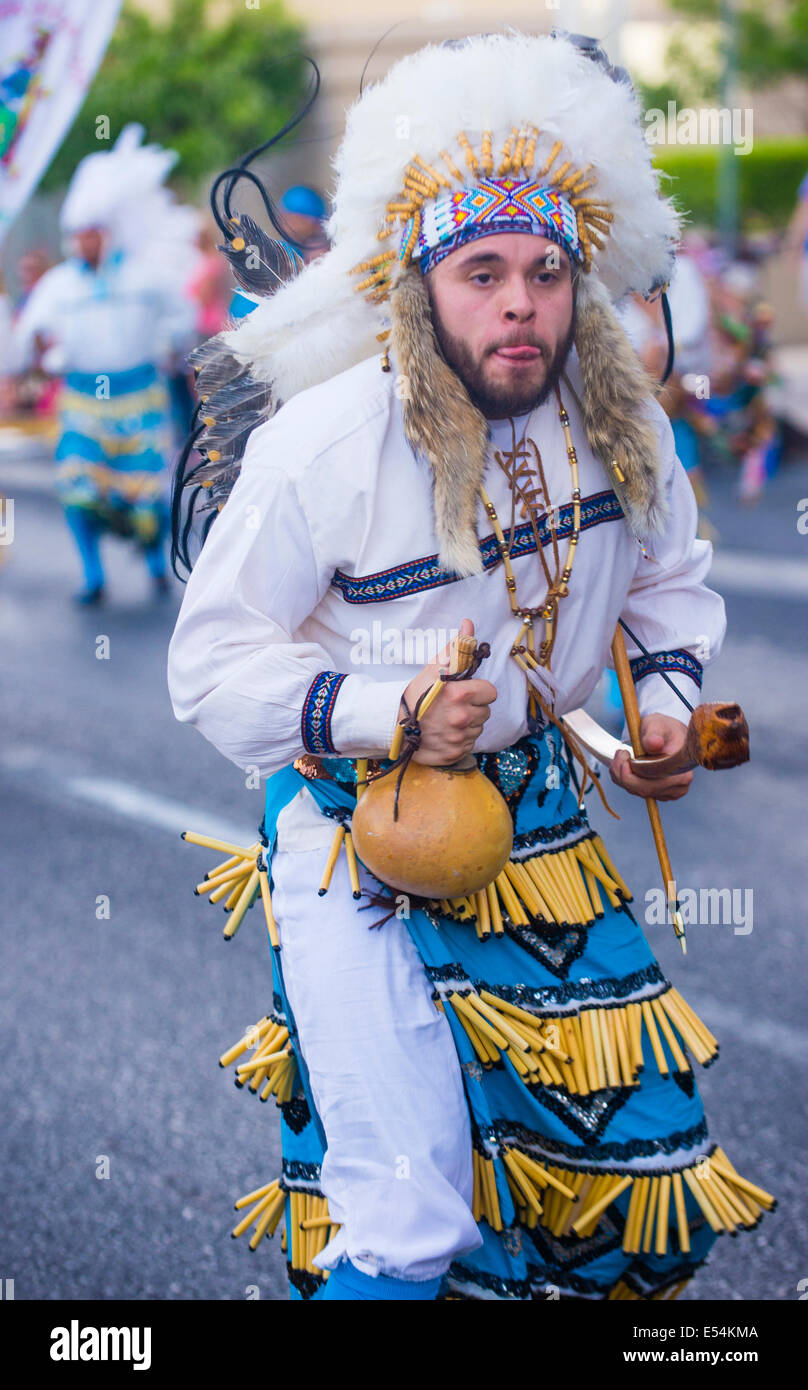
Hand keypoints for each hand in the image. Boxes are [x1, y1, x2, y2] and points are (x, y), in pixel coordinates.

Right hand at [398, 618, 496, 765]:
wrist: (392, 723)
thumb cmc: (416, 693)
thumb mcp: (435, 667)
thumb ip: (457, 647)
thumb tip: (469, 623)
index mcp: (461, 694)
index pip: (490, 692)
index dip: (478, 691)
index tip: (464, 692)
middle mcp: (462, 718)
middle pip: (486, 712)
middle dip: (473, 708)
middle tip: (452, 706)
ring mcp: (458, 739)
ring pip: (478, 729)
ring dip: (467, 725)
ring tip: (446, 719)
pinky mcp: (454, 754)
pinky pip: (468, 745)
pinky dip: (459, 740)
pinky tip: (445, 733)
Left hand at [610, 714, 693, 800]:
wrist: (666, 736)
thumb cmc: (663, 730)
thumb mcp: (657, 725)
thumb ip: (653, 734)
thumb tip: (653, 744)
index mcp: (682, 769)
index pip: (655, 779)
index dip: (635, 770)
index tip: (624, 753)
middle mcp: (679, 785)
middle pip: (644, 789)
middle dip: (624, 773)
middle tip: (619, 753)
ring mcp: (669, 793)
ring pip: (636, 791)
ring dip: (622, 774)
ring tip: (622, 755)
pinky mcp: (658, 794)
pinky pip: (634, 790)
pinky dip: (624, 778)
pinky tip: (625, 764)